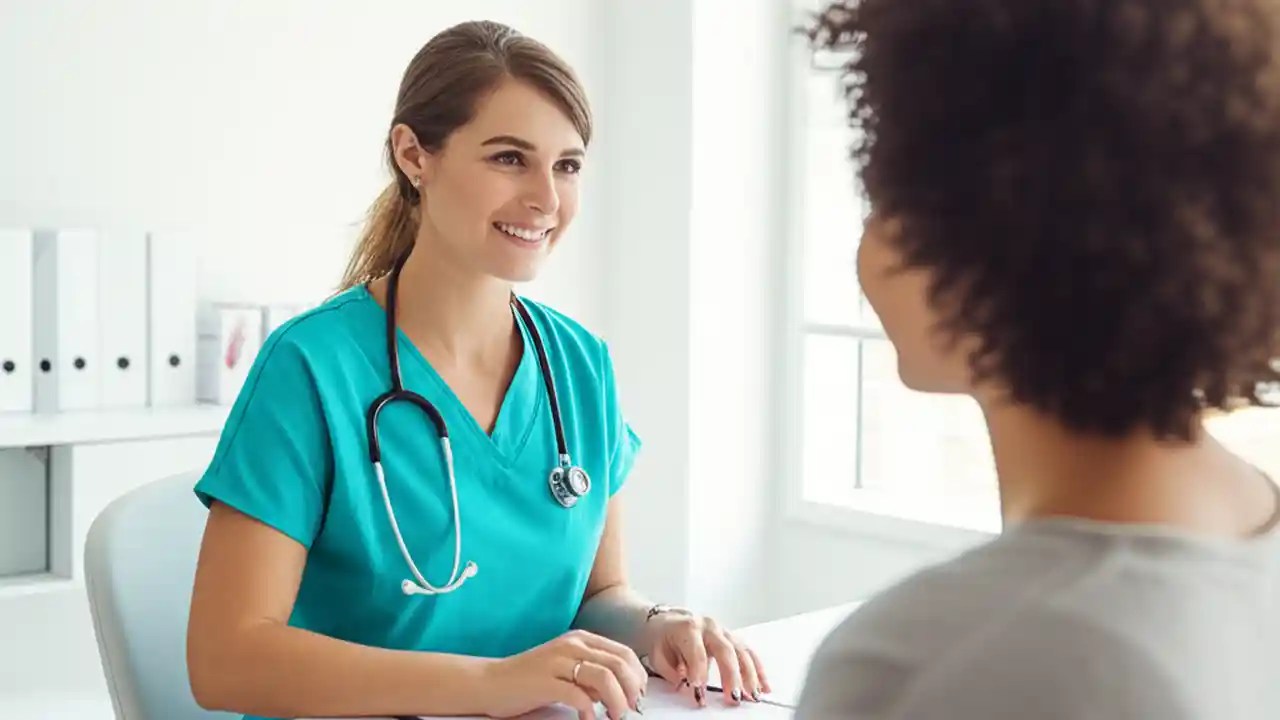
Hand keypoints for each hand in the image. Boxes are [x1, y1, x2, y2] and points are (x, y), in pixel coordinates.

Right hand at [482, 629, 648, 719]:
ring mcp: (558, 661)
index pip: (623, 653)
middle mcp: (572, 645)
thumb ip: (591, 673)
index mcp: (581, 639)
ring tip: (616, 716)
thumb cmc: (531, 678)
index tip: (639, 696)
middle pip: (618, 663)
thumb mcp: (566, 667)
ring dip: (617, 700)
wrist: (491, 681)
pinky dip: (590, 710)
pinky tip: (588, 719)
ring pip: (604, 676)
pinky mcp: (545, 681)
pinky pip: (579, 696)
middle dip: (632, 689)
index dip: (638, 676)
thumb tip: (620, 690)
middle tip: (631, 709)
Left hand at [644, 612, 770, 707]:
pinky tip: (763, 686)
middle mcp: (709, 627)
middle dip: (731, 675)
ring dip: (750, 675)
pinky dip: (758, 671)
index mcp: (688, 628)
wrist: (667, 622)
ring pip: (742, 651)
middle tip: (734, 697)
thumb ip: (672, 671)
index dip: (698, 670)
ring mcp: (723, 631)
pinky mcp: (732, 638)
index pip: (697, 651)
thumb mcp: (659, 655)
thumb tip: (686, 684)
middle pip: (725, 650)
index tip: (699, 687)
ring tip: (753, 695)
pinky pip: (749, 653)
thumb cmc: (663, 638)